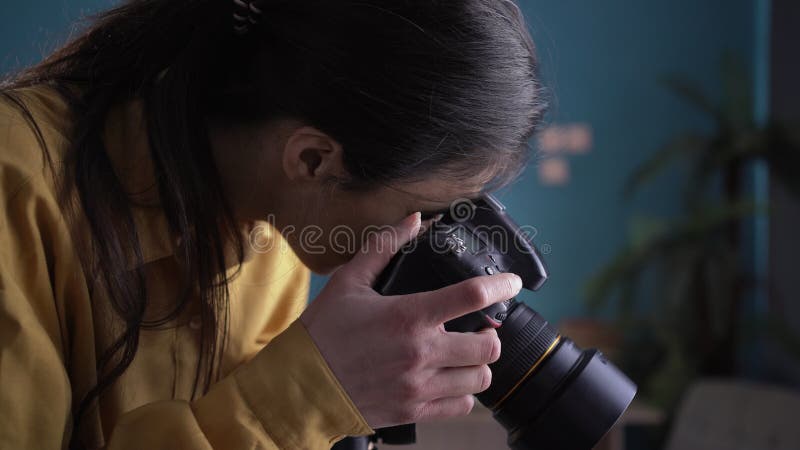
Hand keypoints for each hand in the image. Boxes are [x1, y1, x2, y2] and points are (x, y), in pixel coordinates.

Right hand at [300, 212, 522, 427]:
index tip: (511, 282)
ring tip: (463, 353)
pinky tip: (449, 378)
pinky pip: (463, 405)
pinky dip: (464, 391)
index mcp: (408, 316)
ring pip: (480, 378)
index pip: (472, 296)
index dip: (501, 285)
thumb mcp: (349, 281)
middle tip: (479, 327)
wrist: (300, 385)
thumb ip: (385, 247)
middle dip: (489, 333)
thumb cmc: (324, 332)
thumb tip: (414, 220)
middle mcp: (420, 353)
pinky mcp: (414, 411)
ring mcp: (419, 386)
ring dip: (478, 363)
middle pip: (488, 345)